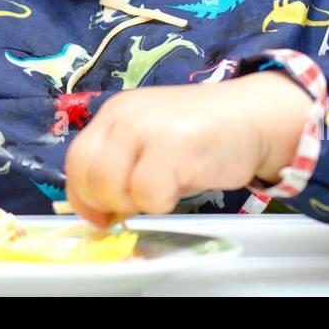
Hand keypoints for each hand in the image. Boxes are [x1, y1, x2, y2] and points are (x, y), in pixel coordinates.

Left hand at [63, 71, 312, 227]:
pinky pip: (149, 194)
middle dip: (108, 203)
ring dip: (136, 203)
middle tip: (138, 204)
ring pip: (113, 187)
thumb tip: (101, 209)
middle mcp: (126, 116)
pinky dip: (163, 203)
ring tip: (164, 190)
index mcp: (115, 112)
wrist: (253, 116)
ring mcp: (147, 128)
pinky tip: (182, 186)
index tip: (101, 216)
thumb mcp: (152, 140)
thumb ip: (123, 164)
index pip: (75, 160)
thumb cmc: (204, 135)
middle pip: (89, 176)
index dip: (83, 196)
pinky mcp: (172, 146)